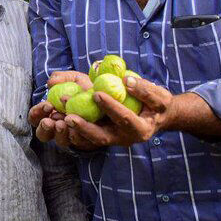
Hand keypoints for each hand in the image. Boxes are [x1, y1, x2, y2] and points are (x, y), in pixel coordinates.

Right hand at [28, 71, 93, 145]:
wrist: (113, 96)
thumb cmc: (89, 88)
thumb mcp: (75, 79)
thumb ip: (62, 78)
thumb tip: (50, 83)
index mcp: (51, 112)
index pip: (36, 116)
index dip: (37, 112)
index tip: (48, 105)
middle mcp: (59, 126)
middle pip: (43, 134)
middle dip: (44, 128)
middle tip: (50, 121)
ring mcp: (73, 135)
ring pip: (61, 141)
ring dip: (60, 134)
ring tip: (63, 124)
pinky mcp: (87, 142)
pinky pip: (80, 144)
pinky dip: (78, 137)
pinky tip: (78, 130)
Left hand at [60, 75, 174, 148]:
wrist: (157, 116)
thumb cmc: (159, 105)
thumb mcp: (160, 96)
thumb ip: (145, 90)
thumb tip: (126, 80)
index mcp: (141, 130)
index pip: (125, 119)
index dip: (111, 107)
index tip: (97, 93)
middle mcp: (125, 139)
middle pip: (102, 137)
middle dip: (85, 127)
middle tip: (68, 115)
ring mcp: (113, 139)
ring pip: (91, 139)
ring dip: (75, 128)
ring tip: (61, 114)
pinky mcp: (104, 136)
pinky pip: (86, 135)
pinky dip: (74, 127)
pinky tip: (60, 115)